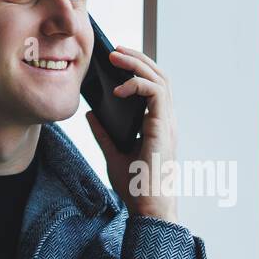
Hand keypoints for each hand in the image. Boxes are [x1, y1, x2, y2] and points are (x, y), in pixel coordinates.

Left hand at [85, 44, 178, 222]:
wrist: (148, 207)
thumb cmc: (137, 187)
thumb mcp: (114, 155)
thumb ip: (104, 134)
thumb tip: (91, 115)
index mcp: (157, 125)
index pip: (154, 87)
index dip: (138, 70)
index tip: (117, 62)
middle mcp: (165, 120)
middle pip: (160, 76)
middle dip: (138, 59)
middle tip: (115, 51)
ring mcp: (166, 122)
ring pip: (160, 79)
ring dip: (137, 64)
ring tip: (116, 57)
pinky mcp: (162, 127)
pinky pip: (156, 93)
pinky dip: (138, 84)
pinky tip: (119, 90)